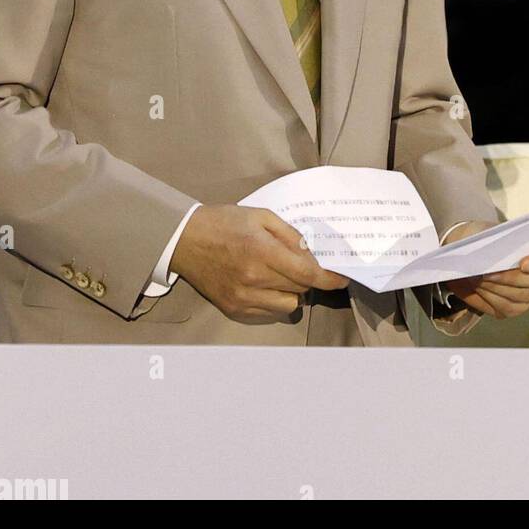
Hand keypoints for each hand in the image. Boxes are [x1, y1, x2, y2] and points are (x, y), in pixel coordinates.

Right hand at [170, 204, 348, 322]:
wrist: (185, 240)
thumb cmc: (225, 222)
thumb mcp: (261, 217)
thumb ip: (290, 236)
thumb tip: (310, 255)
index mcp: (262, 252)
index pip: (306, 274)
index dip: (329, 279)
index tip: (342, 279)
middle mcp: (254, 280)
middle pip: (300, 289)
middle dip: (308, 278)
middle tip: (302, 264)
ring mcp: (243, 298)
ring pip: (287, 305)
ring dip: (292, 292)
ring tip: (281, 275)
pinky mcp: (234, 309)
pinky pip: (268, 312)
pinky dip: (274, 300)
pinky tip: (264, 284)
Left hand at [440, 221, 528, 318]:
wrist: (471, 256)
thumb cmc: (485, 239)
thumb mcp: (488, 230)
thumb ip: (497, 238)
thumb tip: (498, 251)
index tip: (523, 264)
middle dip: (509, 278)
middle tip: (487, 272)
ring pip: (520, 297)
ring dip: (497, 288)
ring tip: (479, 278)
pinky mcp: (515, 307)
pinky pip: (508, 308)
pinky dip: (491, 298)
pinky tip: (479, 288)